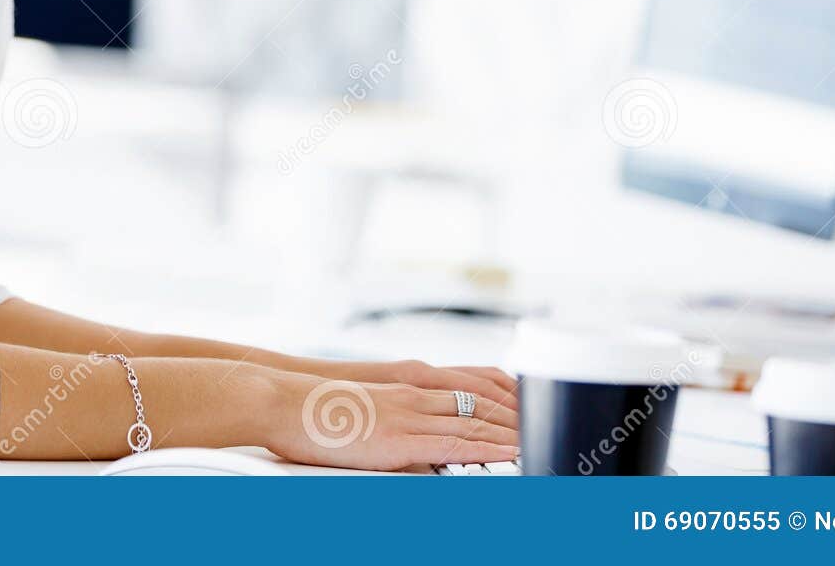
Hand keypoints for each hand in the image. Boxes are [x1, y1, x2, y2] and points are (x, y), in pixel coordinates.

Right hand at [260, 368, 519, 472]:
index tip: (533, 406)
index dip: (507, 396)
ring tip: (543, 441)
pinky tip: (511, 454)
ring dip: (514, 433)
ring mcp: (412, 413)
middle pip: (485, 400)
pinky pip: (459, 443)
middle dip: (520, 414)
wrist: (282, 400)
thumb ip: (394, 417)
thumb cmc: (312, 407)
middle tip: (552, 425)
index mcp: (408, 381)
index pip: (473, 384)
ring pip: (479, 421)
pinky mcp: (403, 437)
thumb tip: (411, 440)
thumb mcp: (362, 404)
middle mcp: (417, 391)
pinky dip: (490, 449)